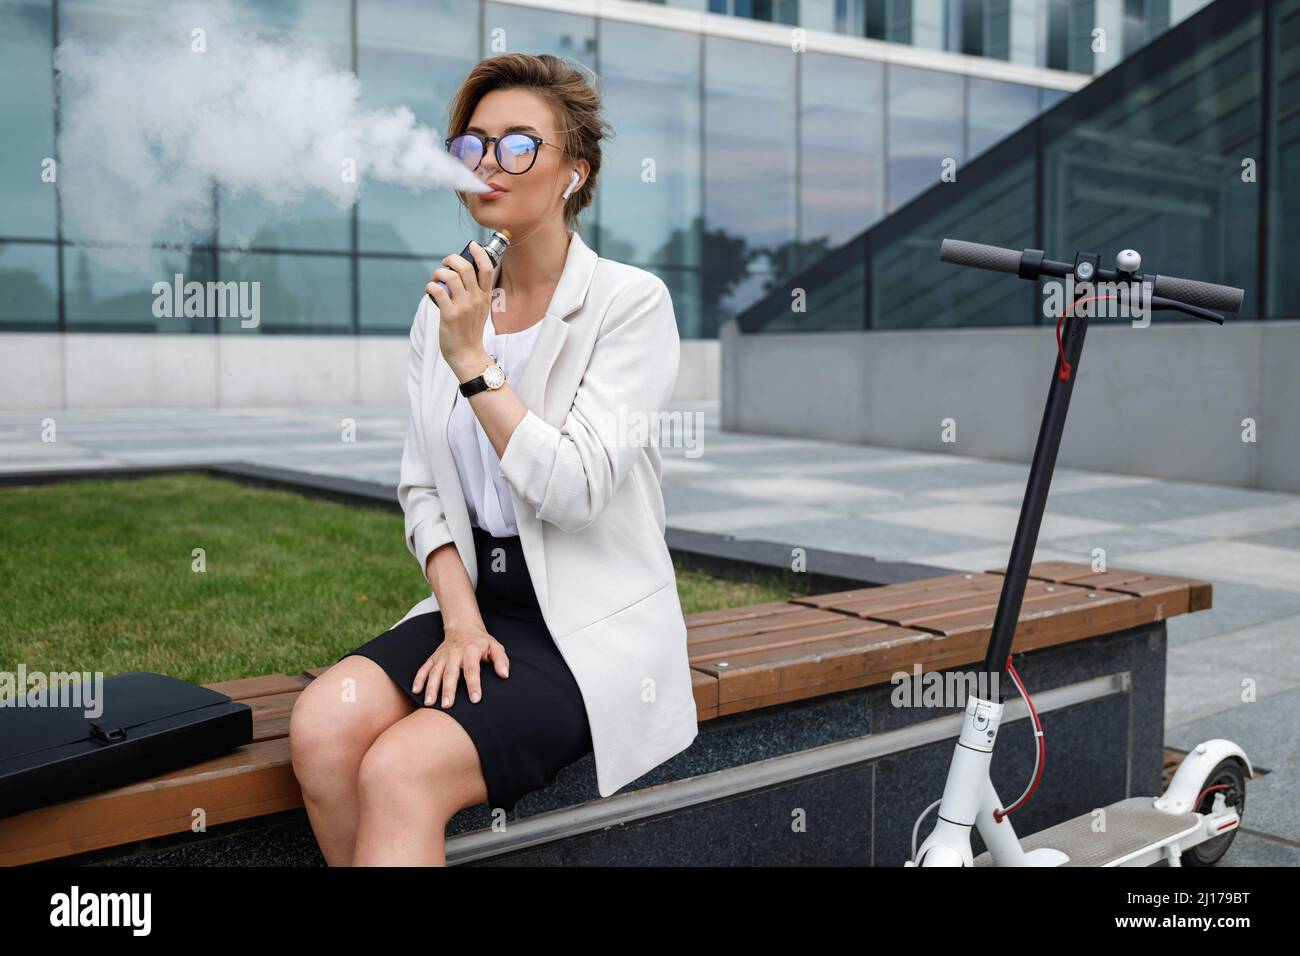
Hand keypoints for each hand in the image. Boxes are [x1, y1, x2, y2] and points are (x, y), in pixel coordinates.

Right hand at [412, 618, 509, 707]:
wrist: (463, 627)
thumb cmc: (481, 642)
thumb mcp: (495, 646)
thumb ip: (501, 660)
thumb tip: (504, 674)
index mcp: (471, 651)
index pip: (472, 670)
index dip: (473, 684)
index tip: (475, 699)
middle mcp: (455, 654)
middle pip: (450, 673)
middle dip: (448, 689)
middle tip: (447, 705)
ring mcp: (442, 656)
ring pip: (435, 672)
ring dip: (431, 687)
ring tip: (429, 703)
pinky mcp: (434, 658)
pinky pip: (424, 668)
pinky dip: (419, 679)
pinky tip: (415, 691)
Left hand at [426, 241, 495, 371]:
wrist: (468, 354)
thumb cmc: (470, 331)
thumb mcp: (480, 310)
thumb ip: (475, 293)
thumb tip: (460, 274)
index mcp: (485, 296)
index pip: (487, 269)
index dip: (480, 253)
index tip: (472, 245)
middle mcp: (475, 299)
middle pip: (465, 267)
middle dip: (452, 259)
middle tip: (445, 263)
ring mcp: (463, 306)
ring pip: (450, 276)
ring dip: (439, 272)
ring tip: (436, 278)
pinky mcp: (449, 314)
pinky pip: (437, 290)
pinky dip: (430, 286)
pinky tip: (430, 290)